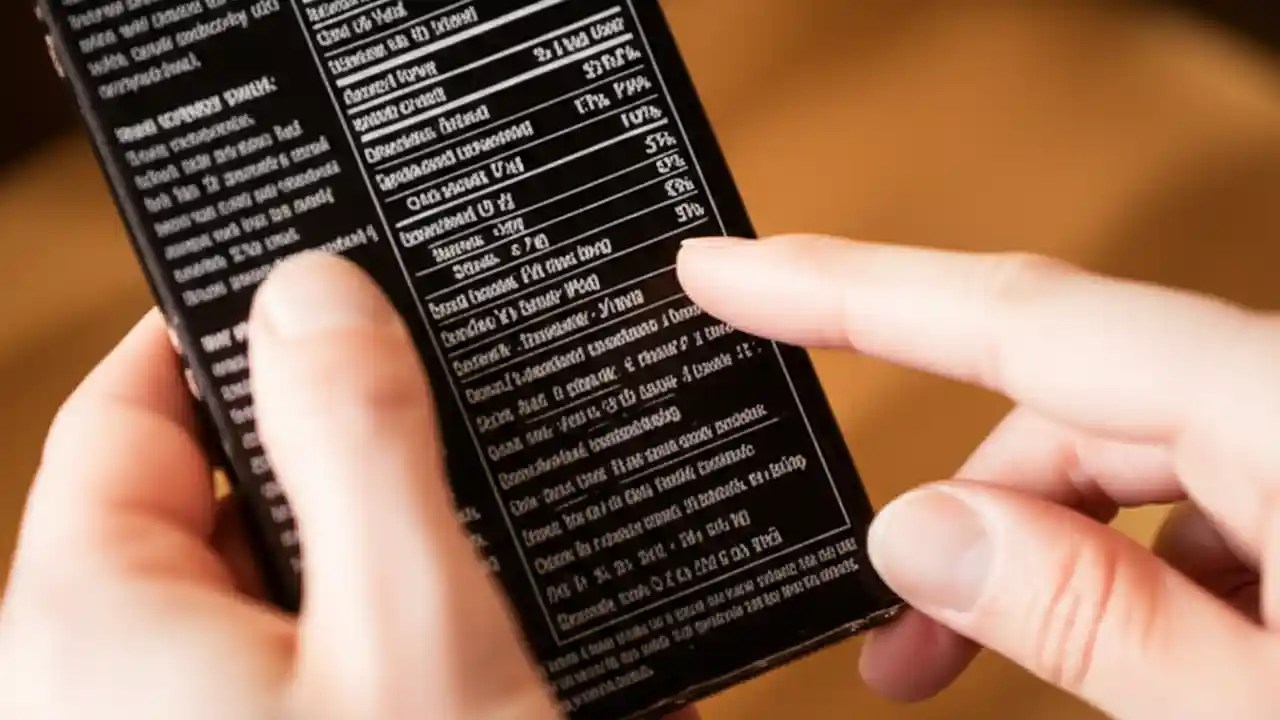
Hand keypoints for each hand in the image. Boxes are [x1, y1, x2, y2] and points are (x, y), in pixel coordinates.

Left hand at [0, 254, 558, 718]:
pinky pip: (293, 644)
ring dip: (371, 546)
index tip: (337, 282)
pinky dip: (375, 619)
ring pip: (266, 573)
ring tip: (476, 546)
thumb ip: (357, 445)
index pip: (129, 404)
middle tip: (445, 425)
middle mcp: (101, 678)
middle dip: (332, 451)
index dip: (233, 330)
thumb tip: (315, 293)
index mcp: (96, 625)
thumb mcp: (410, 628)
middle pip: (207, 489)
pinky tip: (469, 628)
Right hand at [678, 234, 1279, 718]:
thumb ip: (1094, 615)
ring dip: (1044, 553)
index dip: (845, 287)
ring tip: (986, 662)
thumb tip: (924, 534)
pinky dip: (1130, 561)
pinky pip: (1199, 486)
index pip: (1018, 314)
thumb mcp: (1259, 713)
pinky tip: (1134, 655)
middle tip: (892, 644)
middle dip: (961, 511)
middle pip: (1066, 401)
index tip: (724, 272)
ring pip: (1126, 450)